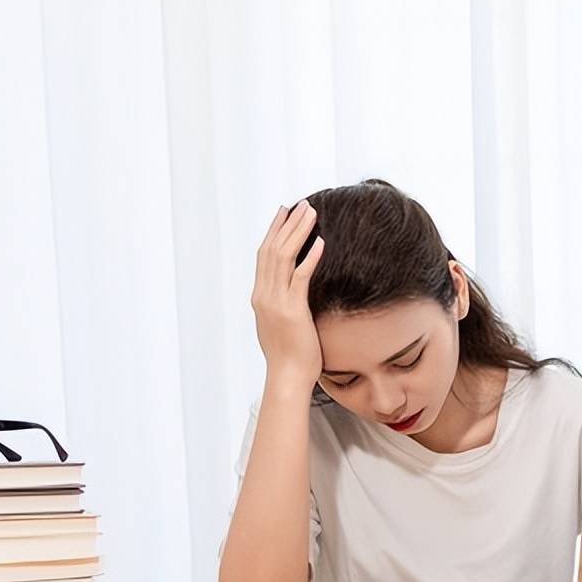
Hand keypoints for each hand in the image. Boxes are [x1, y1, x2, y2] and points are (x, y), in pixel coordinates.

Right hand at [252, 202, 324, 385]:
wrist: (287, 377)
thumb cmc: (290, 356)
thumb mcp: (280, 325)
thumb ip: (282, 306)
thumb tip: (290, 295)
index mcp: (260, 297)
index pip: (264, 256)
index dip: (273, 232)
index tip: (283, 213)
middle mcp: (264, 295)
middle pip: (272, 249)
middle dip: (285, 224)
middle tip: (299, 204)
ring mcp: (276, 302)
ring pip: (284, 257)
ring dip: (298, 232)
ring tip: (311, 213)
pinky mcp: (293, 310)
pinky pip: (301, 277)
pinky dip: (310, 257)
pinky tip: (321, 242)